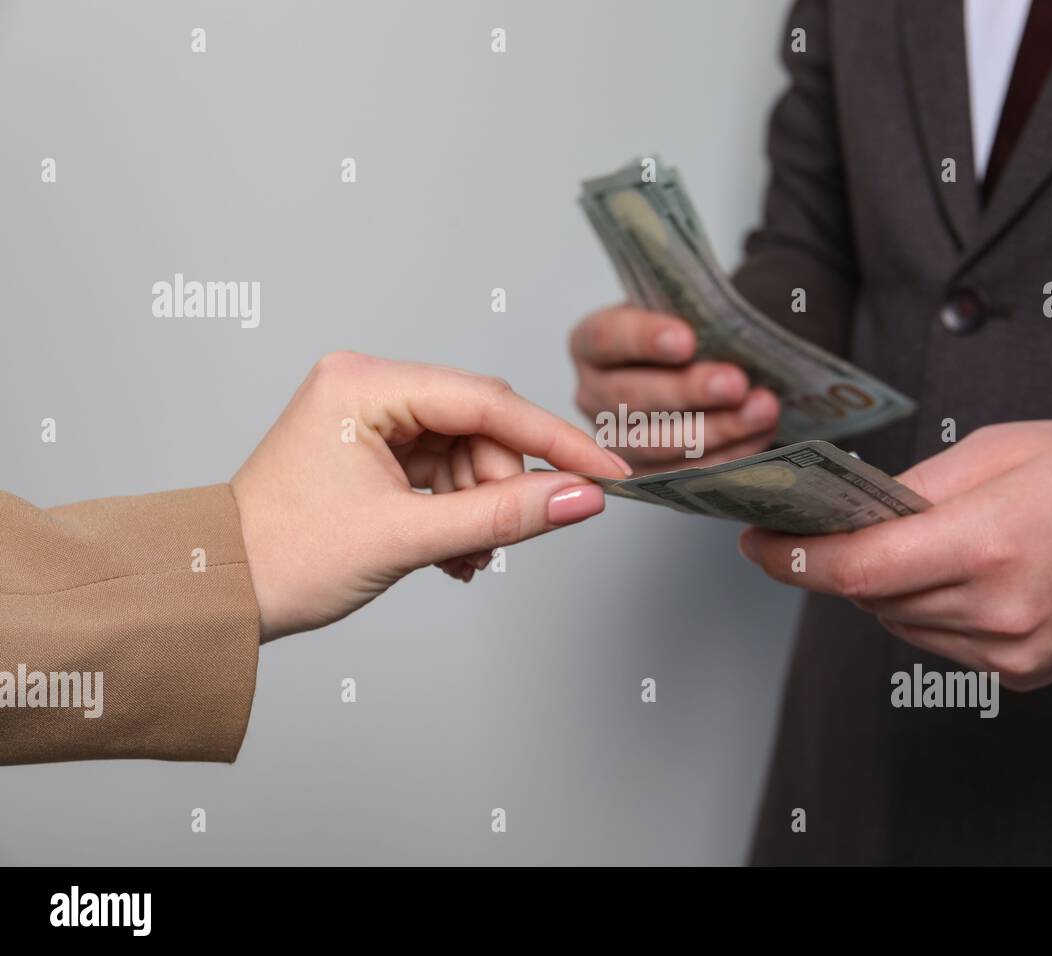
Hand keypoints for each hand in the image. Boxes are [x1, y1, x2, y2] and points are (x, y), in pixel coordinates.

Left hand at [231, 351, 629, 641]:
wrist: (218, 595)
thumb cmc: (284, 559)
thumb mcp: (408, 536)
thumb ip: (503, 514)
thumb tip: (582, 498)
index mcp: (364, 384)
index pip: (488, 402)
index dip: (555, 441)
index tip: (606, 470)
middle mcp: (367, 386)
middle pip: (481, 426)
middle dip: (501, 486)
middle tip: (497, 541)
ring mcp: (370, 417)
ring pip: (467, 452)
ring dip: (479, 507)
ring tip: (464, 559)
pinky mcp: (372, 448)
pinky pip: (443, 470)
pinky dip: (457, 510)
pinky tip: (452, 552)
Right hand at [570, 304, 780, 471]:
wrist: (699, 371)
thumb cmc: (687, 334)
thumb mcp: (681, 313)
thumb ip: (693, 315)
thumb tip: (730, 324)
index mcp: (590, 344)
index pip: (607, 339)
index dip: (644, 340)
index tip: (687, 340)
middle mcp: (593, 395)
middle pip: (632, 397)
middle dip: (688, 391)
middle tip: (734, 384)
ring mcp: (615, 440)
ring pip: (657, 443)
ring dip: (715, 429)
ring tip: (761, 411)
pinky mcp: (644, 476)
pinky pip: (683, 474)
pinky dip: (726, 455)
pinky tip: (759, 435)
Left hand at [738, 421, 1051, 689]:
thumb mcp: (1004, 446)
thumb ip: (918, 486)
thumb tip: (853, 511)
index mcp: (986, 543)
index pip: (857, 569)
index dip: (793, 559)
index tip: (756, 542)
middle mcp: (996, 611)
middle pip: (871, 598)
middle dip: (844, 561)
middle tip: (842, 523)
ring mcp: (1012, 652)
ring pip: (901, 624)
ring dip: (887, 586)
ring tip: (928, 540)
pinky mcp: (1025, 673)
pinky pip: (942, 644)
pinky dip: (928, 609)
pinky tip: (962, 572)